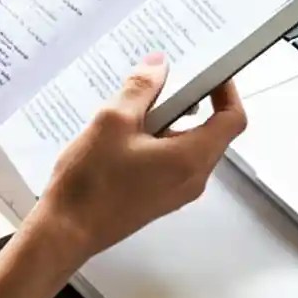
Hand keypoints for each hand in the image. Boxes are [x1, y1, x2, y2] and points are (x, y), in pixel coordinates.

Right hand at [34, 53, 247, 260]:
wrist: (65, 233)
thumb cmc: (91, 180)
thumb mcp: (113, 121)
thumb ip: (141, 88)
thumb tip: (160, 64)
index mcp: (191, 158)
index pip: (232, 119)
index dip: (226, 91)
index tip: (210, 72)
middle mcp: (194, 178)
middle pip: (211, 131)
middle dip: (190, 103)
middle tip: (161, 82)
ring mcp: (178, 192)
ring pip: (188, 145)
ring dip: (169, 122)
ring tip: (134, 107)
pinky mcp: (160, 199)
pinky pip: (172, 161)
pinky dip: (158, 141)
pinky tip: (125, 134)